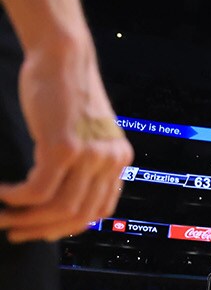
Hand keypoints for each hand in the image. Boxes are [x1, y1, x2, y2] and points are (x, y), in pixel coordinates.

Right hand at [0, 44, 132, 241]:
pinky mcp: (64, 147)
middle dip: (43, 231)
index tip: (41, 232)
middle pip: (79, 215)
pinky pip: (38, 190)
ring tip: (2, 217)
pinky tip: (1, 194)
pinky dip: (16, 199)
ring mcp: (90, 155)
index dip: (67, 227)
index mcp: (118, 160)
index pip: (98, 211)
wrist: (63, 56)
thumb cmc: (65, 92)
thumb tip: (59, 194)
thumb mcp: (83, 132)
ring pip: (58, 208)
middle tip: (15, 233)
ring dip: (25, 219)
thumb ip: (82, 161)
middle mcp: (111, 161)